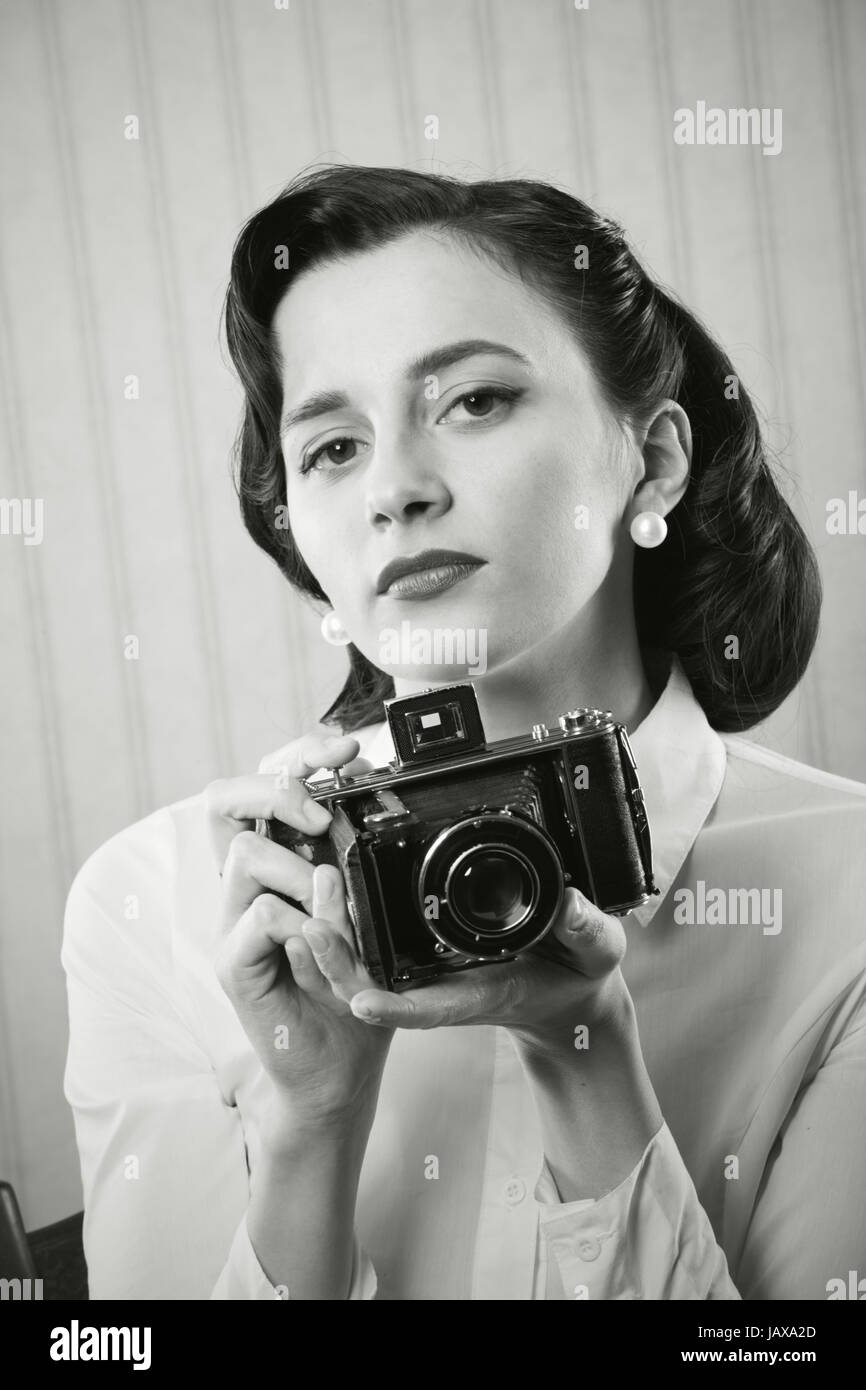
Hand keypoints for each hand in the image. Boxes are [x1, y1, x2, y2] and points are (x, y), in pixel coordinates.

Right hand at [204, 732, 395, 1133]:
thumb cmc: (356, 992)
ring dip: (301, 872)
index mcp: (278, 865)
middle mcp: (247, 887)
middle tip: (323, 815)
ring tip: (334, 909)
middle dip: (276, 786)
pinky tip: (323, 946)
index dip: (298, 755)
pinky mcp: (232, 963)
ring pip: (242, 853)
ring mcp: (233, 922)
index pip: (264, 785)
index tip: (349, 750)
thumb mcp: (371, 919)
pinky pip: (259, 917)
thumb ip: (354, 873)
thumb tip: (342, 836)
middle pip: (223, 799)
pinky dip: (303, 924)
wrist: (342, 1068)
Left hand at [329, 873, 633, 1051]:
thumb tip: (568, 904)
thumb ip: (586, 930)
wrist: (572, 985)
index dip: (396, 1007)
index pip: (434, 1006)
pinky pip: (379, 945)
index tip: (359, 1003)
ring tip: (305, 909)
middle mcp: (448, 985)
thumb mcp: (596, 950)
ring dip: (338, 944)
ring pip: (371, 966)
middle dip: (343, 965)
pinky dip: (352, 929)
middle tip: (308, 932)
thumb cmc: (581, 972)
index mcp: (485, 991)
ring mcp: (432, 972)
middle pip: (382, 986)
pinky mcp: (427, 954)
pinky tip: (326, 899)